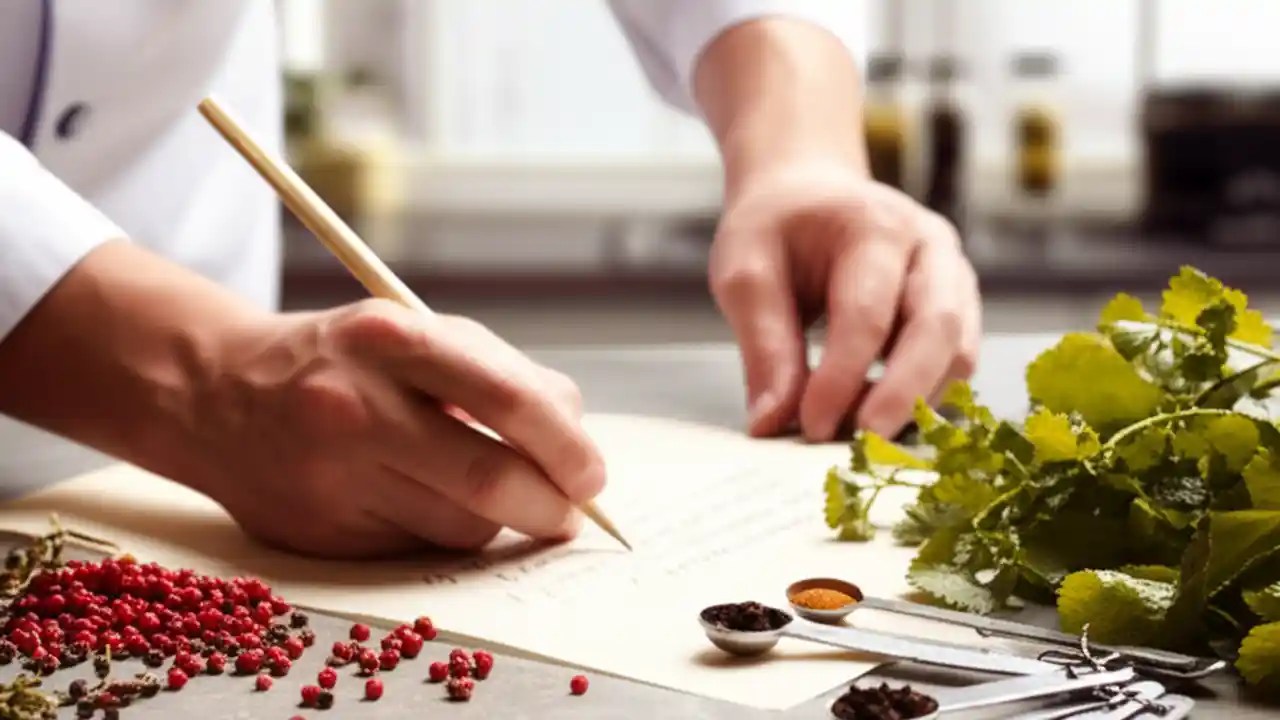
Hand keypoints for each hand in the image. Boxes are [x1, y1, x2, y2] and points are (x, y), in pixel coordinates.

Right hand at [0, 242, 603, 558]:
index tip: (592, 474)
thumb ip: (501, 374)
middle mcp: (357, 408)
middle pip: (491, 481)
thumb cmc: (346, 359)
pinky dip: (444, 533)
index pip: (509, 400)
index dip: (567, 447)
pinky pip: (420, 549)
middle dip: (549, 506)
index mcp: (392, 340)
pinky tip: (423, 500)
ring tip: (485, 490)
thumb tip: (574, 438)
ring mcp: (334, 477)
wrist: (216, 393)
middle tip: (567, 510)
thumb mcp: (418, 332)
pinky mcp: (320, 533)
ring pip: (461, 527)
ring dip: (498, 520)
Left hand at [709, 161, 980, 441]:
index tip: (809, 427)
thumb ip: (763, 346)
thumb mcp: (744, 272)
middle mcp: (931, 245)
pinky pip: (956, 361)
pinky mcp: (959, 305)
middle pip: (937, 329)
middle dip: (901, 396)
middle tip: (861, 447)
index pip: (867, 314)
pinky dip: (922, 396)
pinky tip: (873, 410)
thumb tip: (771, 423)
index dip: (841, 378)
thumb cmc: (775, 229)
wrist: (807, 193)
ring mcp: (954, 274)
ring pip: (958, 352)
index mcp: (875, 224)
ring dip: (915, 402)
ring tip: (857, 433)